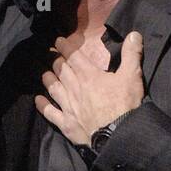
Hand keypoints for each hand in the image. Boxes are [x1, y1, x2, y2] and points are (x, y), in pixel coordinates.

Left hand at [35, 31, 144, 145]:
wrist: (118, 135)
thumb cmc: (125, 105)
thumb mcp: (132, 77)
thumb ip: (131, 54)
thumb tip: (134, 34)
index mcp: (89, 76)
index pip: (74, 57)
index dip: (65, 47)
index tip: (58, 40)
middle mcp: (75, 89)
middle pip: (61, 71)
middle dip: (56, 61)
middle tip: (50, 54)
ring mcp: (69, 107)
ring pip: (54, 89)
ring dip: (48, 79)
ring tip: (44, 73)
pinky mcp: (66, 124)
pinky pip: (51, 113)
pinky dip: (43, 106)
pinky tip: (37, 100)